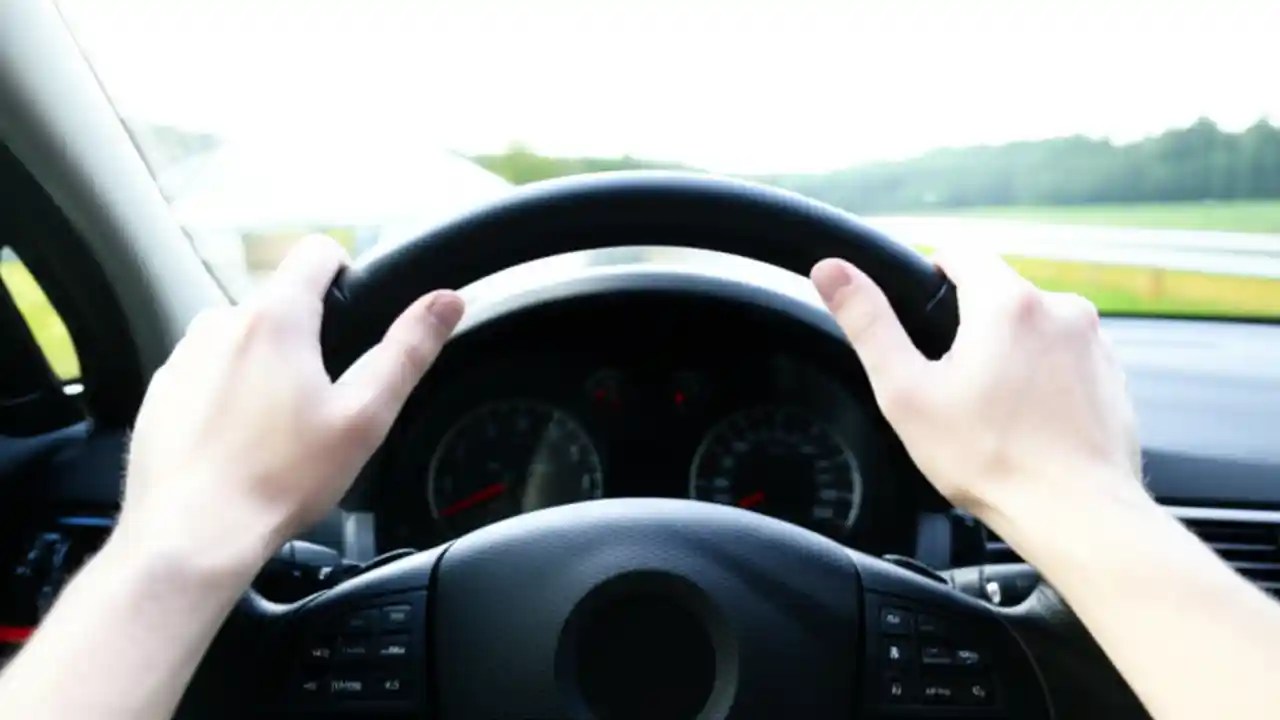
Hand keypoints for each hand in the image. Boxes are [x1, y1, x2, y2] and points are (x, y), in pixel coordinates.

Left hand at [117, 235, 463, 581]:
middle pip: (279, 302)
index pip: (316, 251)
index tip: (353, 314)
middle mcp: (221, 322)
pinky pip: (205, 373)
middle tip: (323, 399)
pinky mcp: (162, 391)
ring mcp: (183, 356)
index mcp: (277, 318)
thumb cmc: (282, 479)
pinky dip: (226, 394)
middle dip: (306, 337)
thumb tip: (446, 300)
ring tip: (279, 427)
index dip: (345, 272)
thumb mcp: (365, 415)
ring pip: (240, 338)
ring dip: (263, 364)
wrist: (195, 534)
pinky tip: (240, 442)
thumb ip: (408, 350)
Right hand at [810, 253, 1142, 533]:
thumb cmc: (991, 461)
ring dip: (1008, 352)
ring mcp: (1092, 341)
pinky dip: (1041, 378)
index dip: (929, 278)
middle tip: (951, 384)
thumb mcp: (906, 392)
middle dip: (969, 327)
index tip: (920, 321)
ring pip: (1030, 326)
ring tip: (992, 410)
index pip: (958, 252)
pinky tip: (1027, 421)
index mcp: (1006, 302)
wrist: (1076, 513)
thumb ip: (868, 323)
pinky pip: (1062, 356)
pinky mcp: (1110, 373)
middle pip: (996, 292)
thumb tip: (832, 271)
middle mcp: (1060, 308)